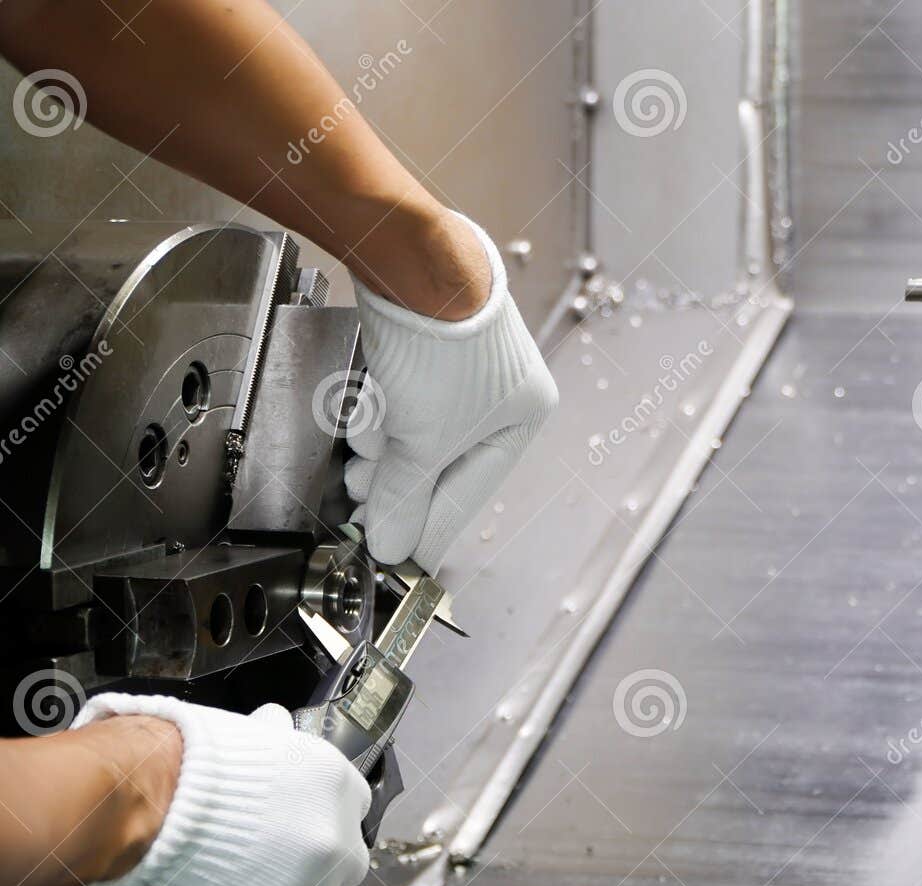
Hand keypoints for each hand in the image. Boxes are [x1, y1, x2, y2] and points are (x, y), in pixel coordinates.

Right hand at [73, 695, 370, 885]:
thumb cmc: (187, 763)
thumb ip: (276, 738)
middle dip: (314, 867)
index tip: (296, 827)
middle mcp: (336, 839)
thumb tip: (275, 724)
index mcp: (336, 785)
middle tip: (272, 865)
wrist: (147, 803)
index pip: (351, 809)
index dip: (319, 820)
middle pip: (344, 864)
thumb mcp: (248, 732)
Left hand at [345, 213, 557, 573]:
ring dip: (383, 449)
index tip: (397, 554)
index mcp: (523, 415)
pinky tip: (363, 415)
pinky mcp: (426, 343)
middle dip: (397, 482)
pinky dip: (381, 412)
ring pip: (416, 429)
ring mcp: (462, 364)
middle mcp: (500, 390)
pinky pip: (403, 397)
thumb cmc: (442, 344)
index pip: (471, 491)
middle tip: (364, 501)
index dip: (430, 526)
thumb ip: (405, 497)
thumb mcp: (422, 440)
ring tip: (361, 456)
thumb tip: (393, 543)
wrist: (409, 258)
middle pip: (439, 460)